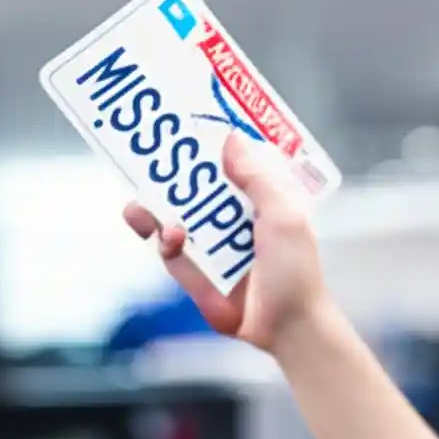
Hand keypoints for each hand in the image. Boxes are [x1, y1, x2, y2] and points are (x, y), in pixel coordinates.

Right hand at [123, 131, 329, 352]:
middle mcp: (233, 214)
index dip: (213, 137)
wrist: (287, 326)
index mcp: (261, 196)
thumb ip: (258, 178)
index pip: (234, 157)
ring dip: (154, 204)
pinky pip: (168, 248)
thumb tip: (230, 137)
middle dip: (168, 165)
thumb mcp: (284, 216)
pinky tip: (173, 236)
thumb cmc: (296, 270)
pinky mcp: (195, 271)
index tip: (188, 112)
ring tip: (143, 198)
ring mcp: (212, 242)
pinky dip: (165, 240)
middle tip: (144, 148)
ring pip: (171, 212)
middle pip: (192, 180)